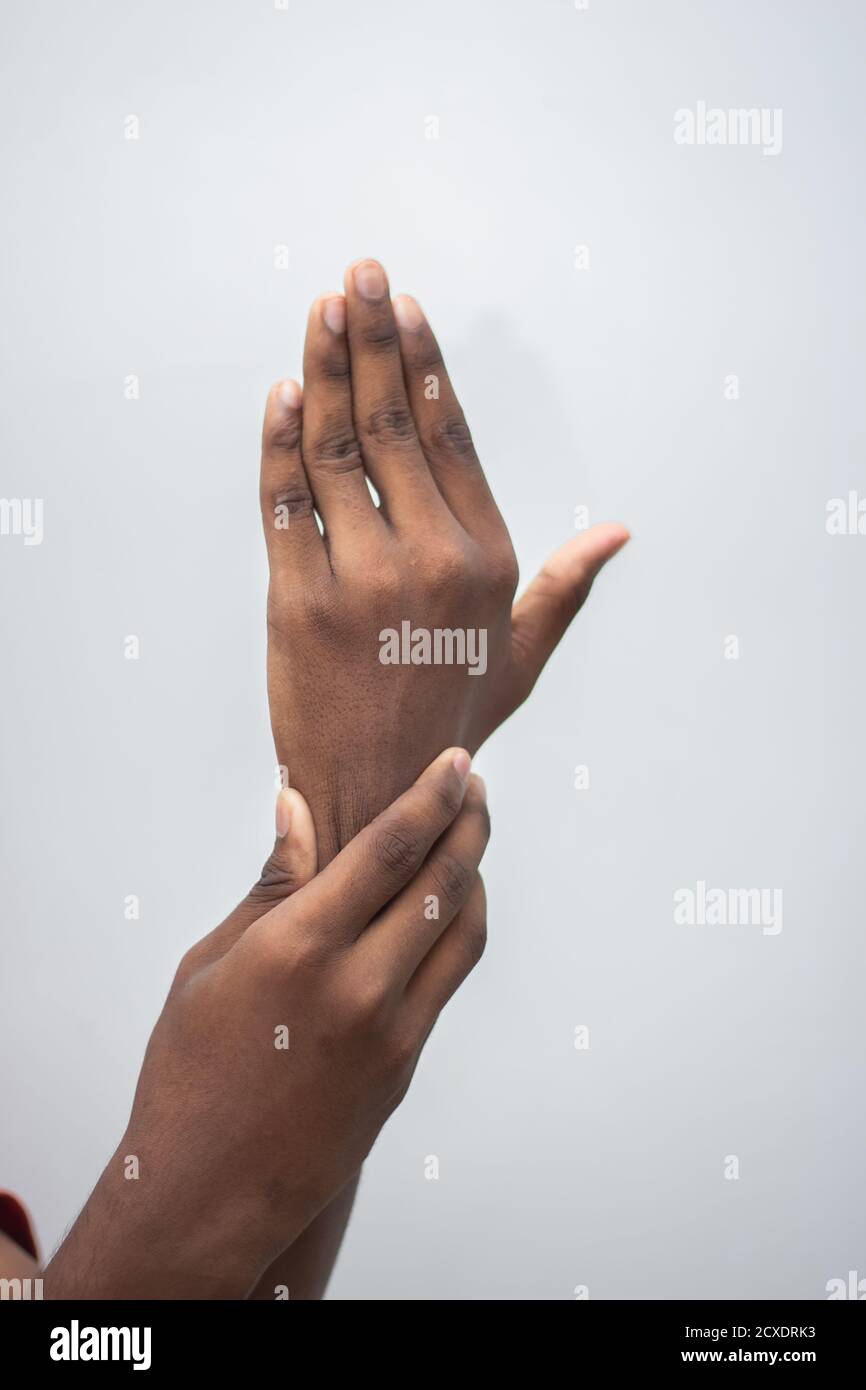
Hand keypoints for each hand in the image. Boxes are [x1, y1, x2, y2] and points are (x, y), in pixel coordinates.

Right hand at [44, 750, 487, 1298]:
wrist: (210, 1189)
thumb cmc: (189, 1067)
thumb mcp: (211, 964)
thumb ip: (271, 884)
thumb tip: (298, 805)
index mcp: (299, 947)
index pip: (391, 849)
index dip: (432, 796)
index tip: (459, 762)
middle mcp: (359, 984)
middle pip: (444, 880)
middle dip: (469, 822)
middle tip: (475, 787)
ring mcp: (392, 1030)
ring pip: (464, 929)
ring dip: (476, 872)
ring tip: (469, 835)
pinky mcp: (406, 1064)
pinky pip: (449, 977)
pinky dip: (459, 927)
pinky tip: (448, 904)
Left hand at [261, 259, 627, 861]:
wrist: (380, 796)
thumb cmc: (454, 722)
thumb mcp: (522, 656)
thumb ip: (565, 586)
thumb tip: (617, 531)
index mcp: (487, 562)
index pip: (451, 438)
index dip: (423, 366)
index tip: (405, 309)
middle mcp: (429, 561)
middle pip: (391, 425)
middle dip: (369, 339)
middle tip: (358, 275)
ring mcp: (359, 579)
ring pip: (335, 449)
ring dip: (322, 369)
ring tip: (320, 309)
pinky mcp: (296, 602)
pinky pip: (284, 504)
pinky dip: (278, 443)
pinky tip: (281, 393)